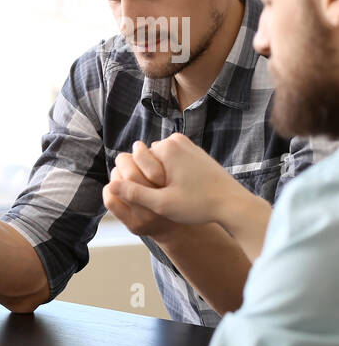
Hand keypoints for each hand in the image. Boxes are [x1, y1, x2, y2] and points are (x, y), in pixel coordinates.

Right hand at [105, 134, 242, 227]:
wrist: (233, 204)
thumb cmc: (198, 204)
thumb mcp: (161, 204)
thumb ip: (134, 193)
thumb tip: (110, 186)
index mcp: (166, 147)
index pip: (136, 160)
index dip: (143, 180)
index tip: (162, 194)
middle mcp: (177, 140)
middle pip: (148, 159)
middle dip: (152, 177)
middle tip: (169, 196)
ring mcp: (189, 145)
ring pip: (160, 162)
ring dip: (162, 176)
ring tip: (178, 193)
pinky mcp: (197, 152)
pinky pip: (173, 162)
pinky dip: (174, 175)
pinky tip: (186, 189)